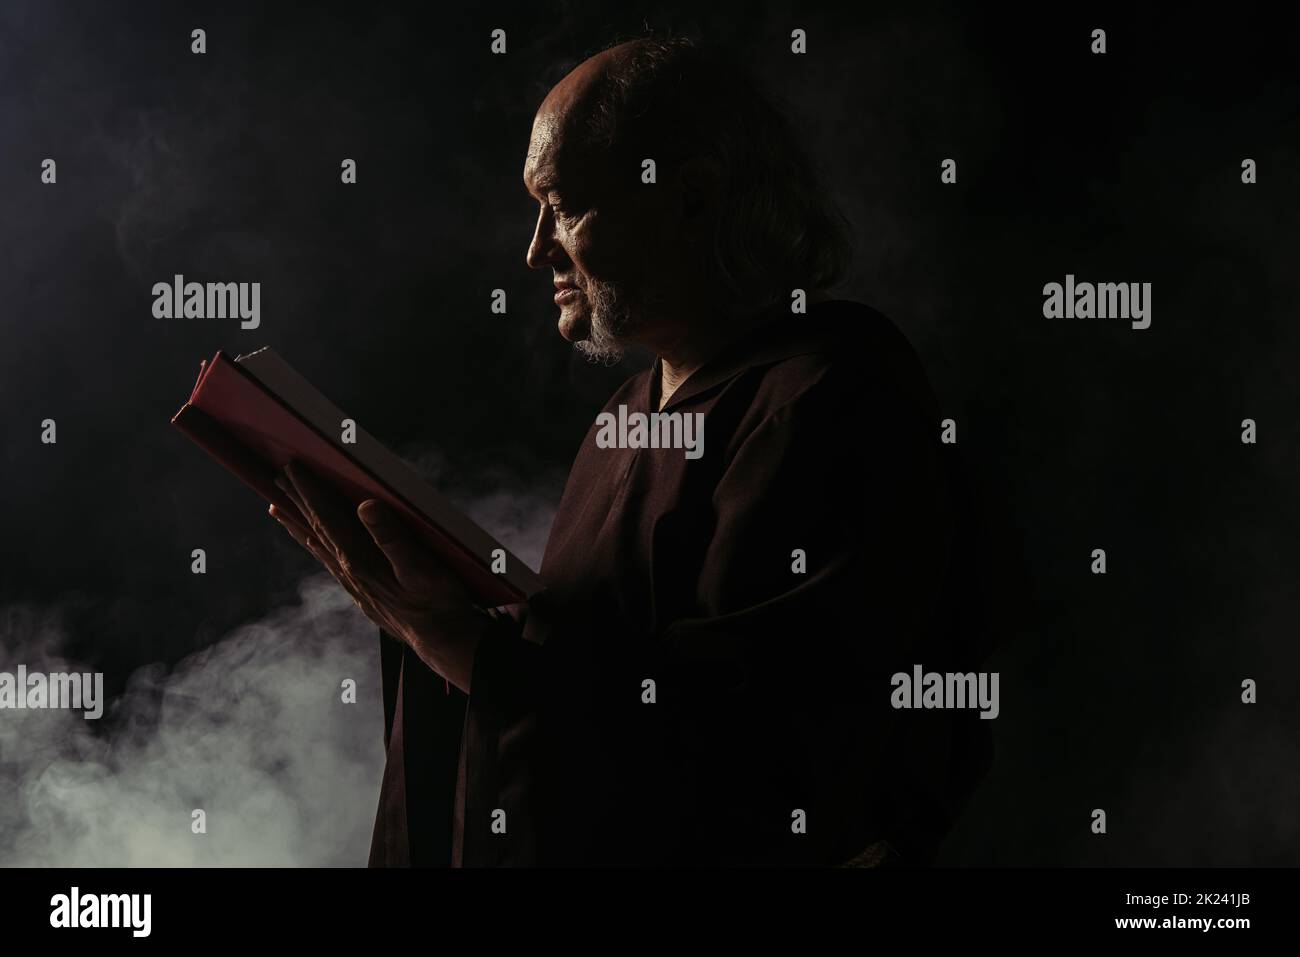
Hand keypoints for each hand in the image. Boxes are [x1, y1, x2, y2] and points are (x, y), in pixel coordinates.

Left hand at [269, 460, 486, 691]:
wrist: (444, 642)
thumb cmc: (439, 603)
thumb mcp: (422, 568)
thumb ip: (392, 537)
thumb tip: (365, 505)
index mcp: (361, 560)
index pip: (329, 518)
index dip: (311, 491)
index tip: (293, 467)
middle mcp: (350, 571)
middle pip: (316, 529)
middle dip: (297, 502)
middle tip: (276, 478)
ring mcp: (354, 583)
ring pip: (318, 546)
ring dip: (298, 524)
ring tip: (279, 508)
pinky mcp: (363, 592)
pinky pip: (329, 561)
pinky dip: (315, 545)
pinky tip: (313, 542)